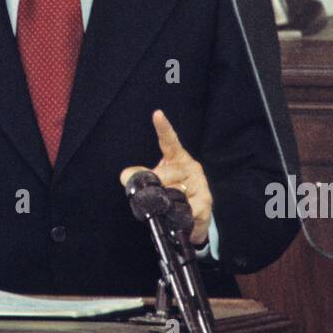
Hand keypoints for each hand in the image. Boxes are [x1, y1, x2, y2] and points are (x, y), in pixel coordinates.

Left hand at [120, 109, 212, 246]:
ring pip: (175, 190)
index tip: (157, 114)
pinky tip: (180, 215)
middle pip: (166, 173)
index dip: (163, 128)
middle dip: (157, 185)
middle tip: (155, 194)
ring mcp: (200, 183)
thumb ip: (141, 176)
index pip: (170, 141)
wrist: (194, 217)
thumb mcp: (156, 183)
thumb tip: (126, 176)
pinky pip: (185, 207)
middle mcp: (191, 167)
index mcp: (178, 159)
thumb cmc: (173, 195)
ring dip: (167, 201)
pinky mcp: (205, 201)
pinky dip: (178, 213)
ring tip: (170, 206)